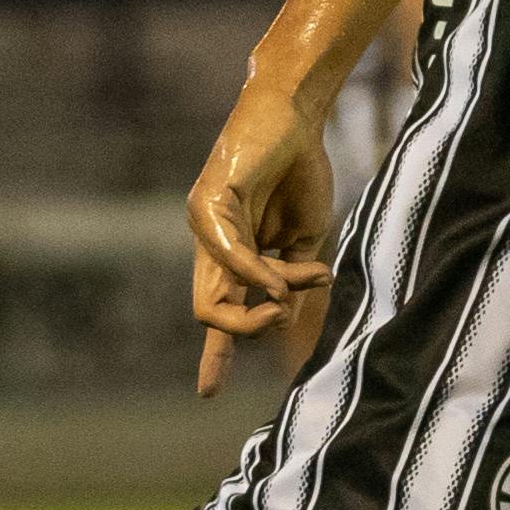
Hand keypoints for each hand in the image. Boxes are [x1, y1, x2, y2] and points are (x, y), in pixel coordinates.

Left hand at [187, 89, 339, 395]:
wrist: (299, 115)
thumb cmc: (300, 170)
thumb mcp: (302, 239)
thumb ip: (291, 280)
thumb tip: (284, 317)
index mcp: (232, 255)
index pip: (215, 313)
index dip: (214, 355)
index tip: (206, 394)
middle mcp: (210, 244)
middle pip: (210, 313)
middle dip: (246, 330)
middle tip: (284, 315)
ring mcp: (204, 225)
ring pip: (216, 296)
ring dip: (265, 300)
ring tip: (305, 278)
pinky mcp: (208, 205)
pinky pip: (230, 257)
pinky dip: (258, 276)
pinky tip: (283, 277)